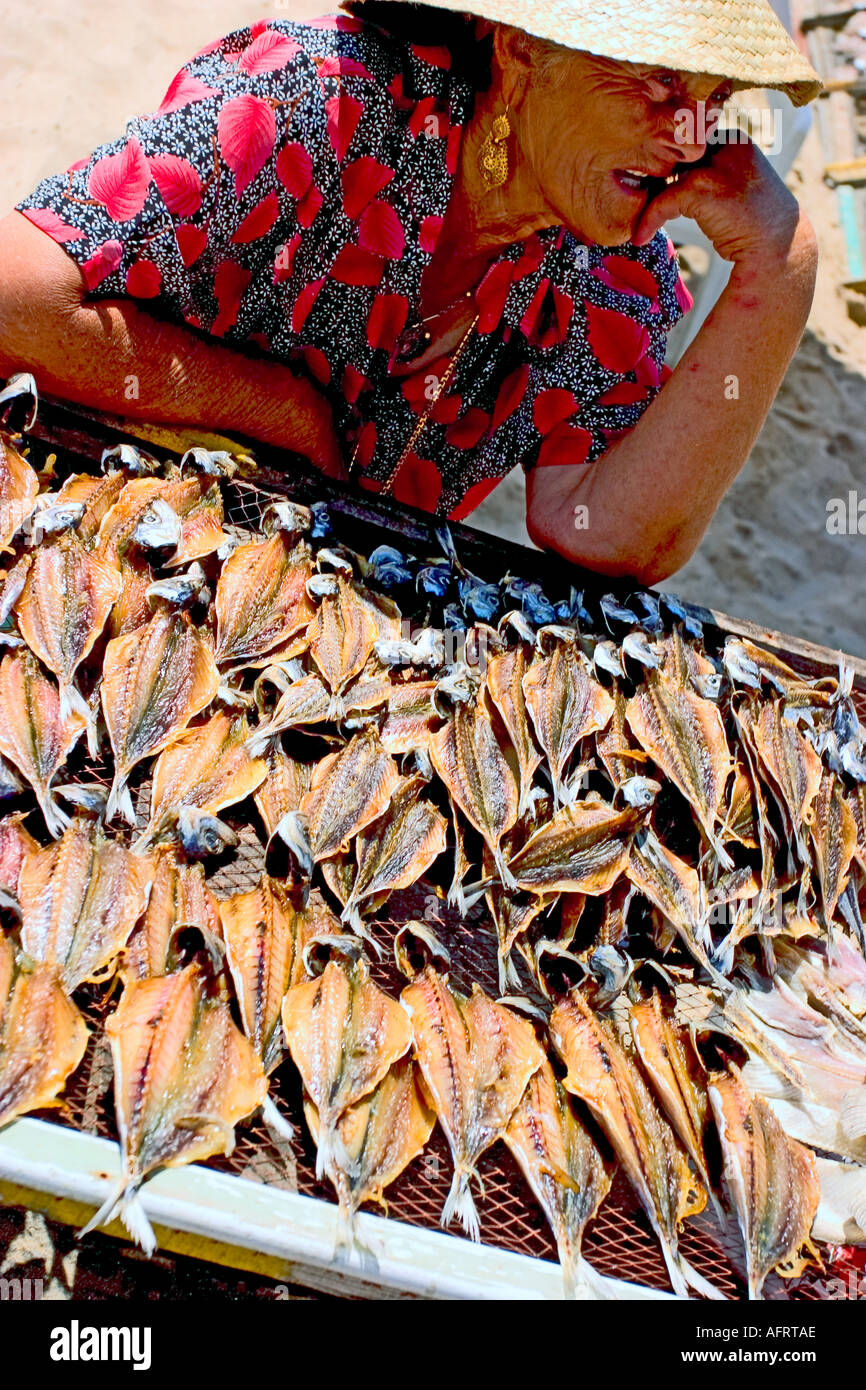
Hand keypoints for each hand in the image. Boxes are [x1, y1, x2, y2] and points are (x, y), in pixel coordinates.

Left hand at [633, 135, 813, 269]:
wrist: (779, 250)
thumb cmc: (757, 226)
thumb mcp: (737, 188)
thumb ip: (712, 175)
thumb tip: (674, 179)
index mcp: (737, 140)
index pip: (691, 141)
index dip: (670, 162)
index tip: (653, 181)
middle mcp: (728, 146)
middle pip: (676, 152)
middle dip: (655, 173)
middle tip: (637, 193)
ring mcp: (718, 166)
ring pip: (666, 175)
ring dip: (648, 197)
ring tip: (638, 218)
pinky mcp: (704, 189)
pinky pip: (664, 200)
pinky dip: (649, 220)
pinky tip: (641, 237)